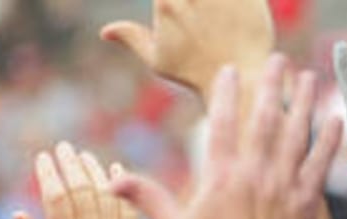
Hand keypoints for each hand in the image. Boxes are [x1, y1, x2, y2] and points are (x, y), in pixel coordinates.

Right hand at [15, 144, 148, 218]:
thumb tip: (19, 212)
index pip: (56, 198)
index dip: (50, 174)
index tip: (44, 158)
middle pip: (81, 191)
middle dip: (70, 165)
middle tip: (63, 147)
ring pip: (106, 196)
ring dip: (94, 171)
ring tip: (84, 155)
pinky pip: (129, 209)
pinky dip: (122, 188)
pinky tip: (116, 170)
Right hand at [101, 0, 273, 102]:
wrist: (241, 82)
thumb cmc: (196, 74)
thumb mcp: (160, 60)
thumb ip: (133, 38)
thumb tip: (105, 31)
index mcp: (166, 3)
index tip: (166, 3)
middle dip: (189, 0)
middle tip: (188, 7)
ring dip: (212, 0)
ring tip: (210, 11)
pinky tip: (233, 6)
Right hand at [113, 56, 340, 218]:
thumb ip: (148, 199)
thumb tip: (110, 180)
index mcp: (221, 177)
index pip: (222, 124)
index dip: (226, 93)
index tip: (231, 70)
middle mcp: (255, 175)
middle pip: (265, 119)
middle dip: (272, 85)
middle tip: (278, 60)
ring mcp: (284, 186)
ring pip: (296, 135)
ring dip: (303, 103)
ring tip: (308, 78)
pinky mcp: (308, 201)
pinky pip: (320, 163)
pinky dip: (328, 139)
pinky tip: (335, 119)